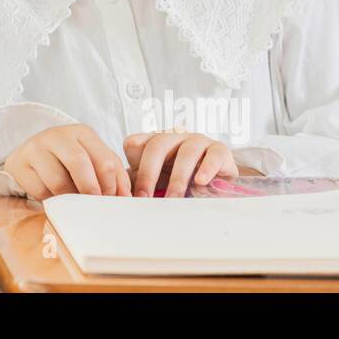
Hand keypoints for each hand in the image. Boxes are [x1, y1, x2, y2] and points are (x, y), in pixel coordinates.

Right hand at [3, 124, 130, 199]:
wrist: (30, 155)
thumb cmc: (69, 163)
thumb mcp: (93, 161)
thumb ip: (114, 177)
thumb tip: (127, 200)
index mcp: (82, 133)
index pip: (104, 160)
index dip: (112, 186)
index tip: (111, 203)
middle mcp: (58, 136)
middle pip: (79, 163)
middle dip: (90, 191)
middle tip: (94, 209)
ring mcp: (36, 148)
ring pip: (58, 181)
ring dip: (69, 200)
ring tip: (73, 205)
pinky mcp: (20, 164)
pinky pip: (39, 190)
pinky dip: (50, 200)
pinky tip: (53, 199)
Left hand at [122, 132, 238, 197]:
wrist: (218, 178)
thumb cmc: (181, 179)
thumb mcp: (157, 181)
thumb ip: (140, 184)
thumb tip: (119, 200)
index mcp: (154, 143)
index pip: (135, 143)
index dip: (129, 166)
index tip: (129, 191)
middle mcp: (174, 138)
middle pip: (157, 146)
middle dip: (149, 173)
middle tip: (145, 197)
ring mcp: (197, 141)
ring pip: (186, 152)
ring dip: (178, 177)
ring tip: (174, 197)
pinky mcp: (219, 150)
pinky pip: (213, 155)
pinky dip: (206, 168)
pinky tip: (200, 181)